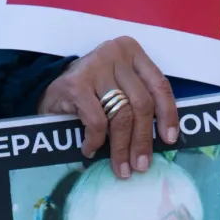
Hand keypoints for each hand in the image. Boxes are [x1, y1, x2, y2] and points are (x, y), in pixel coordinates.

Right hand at [38, 36, 178, 179]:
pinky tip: (91, 150)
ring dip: (122, 148)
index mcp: (132, 52)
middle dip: (143, 140)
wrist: (49, 93)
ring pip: (121, 115)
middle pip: (141, 103)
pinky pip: (97, 122)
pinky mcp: (75, 84)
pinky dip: (96, 141)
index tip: (169, 139)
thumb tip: (163, 137)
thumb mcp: (120, 88)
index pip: (159, 84)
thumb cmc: (92, 94)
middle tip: (141, 165)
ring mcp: (94, 67)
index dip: (168, 114)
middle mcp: (115, 53)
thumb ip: (140, 102)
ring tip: (122, 168)